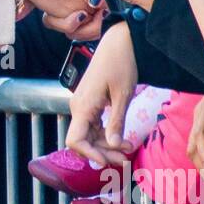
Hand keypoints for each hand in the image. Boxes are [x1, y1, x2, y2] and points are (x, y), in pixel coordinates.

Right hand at [66, 21, 136, 162]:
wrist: (119, 42)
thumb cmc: (121, 64)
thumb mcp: (123, 96)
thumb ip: (116, 122)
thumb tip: (114, 146)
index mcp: (83, 106)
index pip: (75, 140)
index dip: (89, 154)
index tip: (108, 161)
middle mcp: (78, 107)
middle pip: (83, 140)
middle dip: (103, 152)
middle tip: (126, 160)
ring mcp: (83, 104)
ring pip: (89, 134)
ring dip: (106, 144)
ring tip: (128, 149)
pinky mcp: (89, 102)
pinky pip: (93, 124)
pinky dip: (106, 133)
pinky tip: (121, 138)